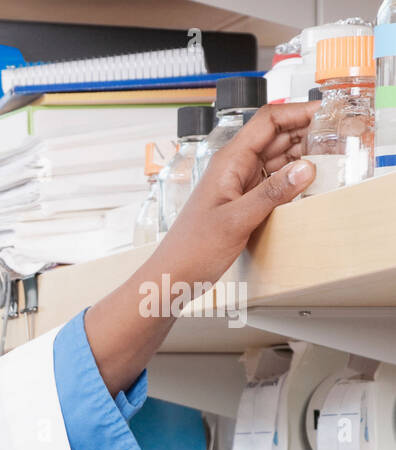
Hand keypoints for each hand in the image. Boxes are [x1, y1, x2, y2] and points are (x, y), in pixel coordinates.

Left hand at [155, 100, 320, 285]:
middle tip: (339, 136)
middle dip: (307, 132)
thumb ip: (271, 194)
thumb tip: (305, 169)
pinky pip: (274, 181)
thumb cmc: (192, 249)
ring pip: (278, 159)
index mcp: (228, 161)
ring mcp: (239, 184)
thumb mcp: (236, 220)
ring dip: (303, 155)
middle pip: (277, 137)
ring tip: (333, 156)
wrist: (173, 275)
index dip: (298, 112)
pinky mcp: (244, 202)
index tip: (327, 112)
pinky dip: (294, 178)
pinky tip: (311, 182)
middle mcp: (234, 167)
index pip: (267, 121)